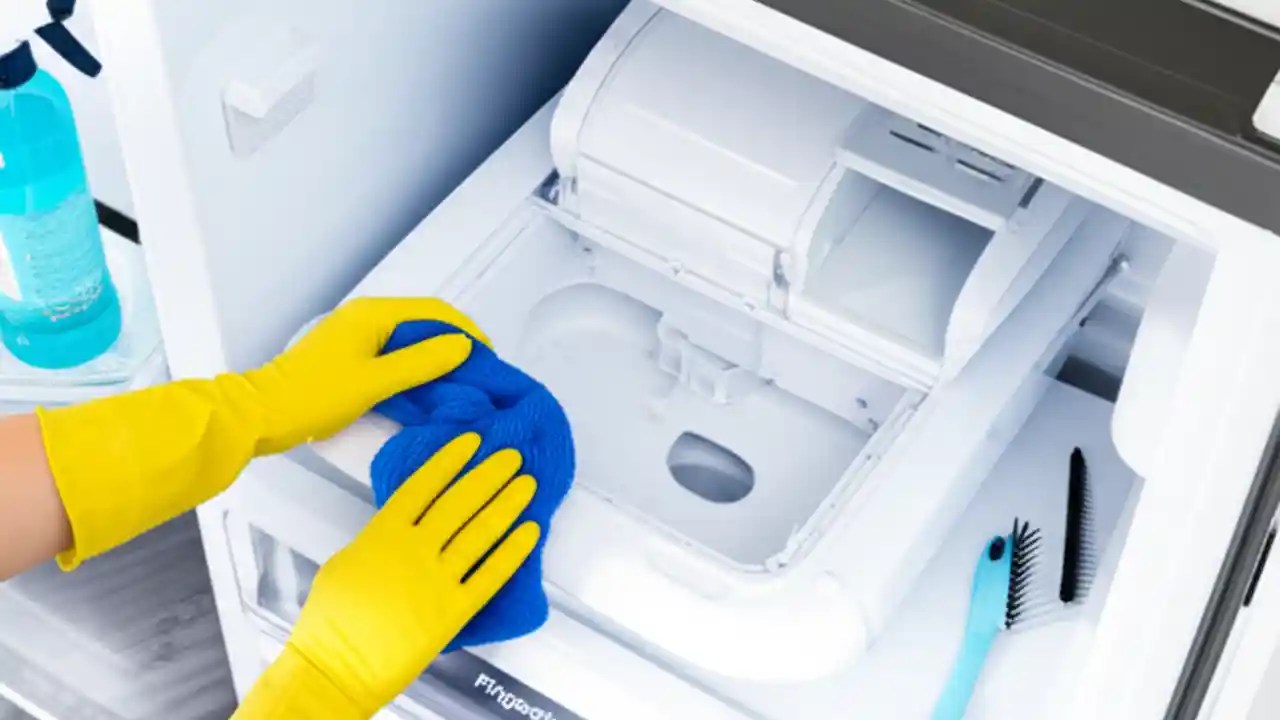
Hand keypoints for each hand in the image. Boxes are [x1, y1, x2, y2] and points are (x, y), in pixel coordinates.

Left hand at [243, 297, 489, 454]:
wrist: (264, 413)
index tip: (488, 357)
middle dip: (454, 343)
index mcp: (373, 314)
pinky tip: (427, 386)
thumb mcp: (376, 382)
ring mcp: (356, 335)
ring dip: (436, 356)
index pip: (435, 312)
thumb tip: (461, 347)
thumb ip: (422, 362)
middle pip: (424, 323)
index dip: (466, 332)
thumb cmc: (315, 396)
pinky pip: (394, 352)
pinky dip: (415, 365)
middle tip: (479, 372)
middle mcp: (366, 317)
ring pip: (410, 339)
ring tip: (460, 381)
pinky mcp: (350, 354)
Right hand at [271, 433, 539, 714]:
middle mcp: (413, 550)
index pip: (422, 486)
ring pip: (480, 532)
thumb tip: (401, 529)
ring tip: (528, 484)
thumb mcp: (345, 562)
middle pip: (458, 502)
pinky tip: (530, 532)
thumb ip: (378, 540)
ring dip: (507, 504)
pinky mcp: (454, 610)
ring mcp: (436, 580)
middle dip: (488, 475)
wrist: (337, 667)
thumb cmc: (331, 620)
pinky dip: (513, 552)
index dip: (449, 460)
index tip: (472, 441)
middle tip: (512, 455)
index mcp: (381, 534)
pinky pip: (491, 575)